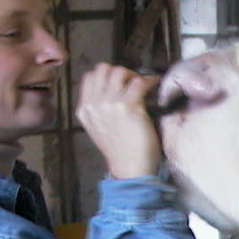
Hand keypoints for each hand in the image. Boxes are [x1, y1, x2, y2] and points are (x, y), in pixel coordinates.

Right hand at [75, 63, 161, 179]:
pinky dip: (149, 80)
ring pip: (120, 71)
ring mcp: (109, 103)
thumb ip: (99, 109)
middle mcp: (93, 104)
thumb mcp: (99, 128)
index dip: (107, 76)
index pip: (90, 77)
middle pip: (103, 70)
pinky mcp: (127, 106)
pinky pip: (139, 82)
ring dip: (134, 75)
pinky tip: (154, 84)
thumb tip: (112, 90)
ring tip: (144, 84)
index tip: (121, 82)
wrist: (130, 168)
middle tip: (133, 81)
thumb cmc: (120, 150)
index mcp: (84, 109)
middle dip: (120, 72)